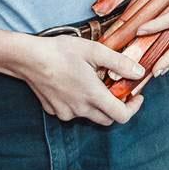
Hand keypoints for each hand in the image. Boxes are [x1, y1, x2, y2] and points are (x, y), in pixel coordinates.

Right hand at [16, 35, 146, 124]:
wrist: (28, 58)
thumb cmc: (61, 51)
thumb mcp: (94, 50)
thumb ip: (119, 63)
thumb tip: (140, 73)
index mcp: (93, 95)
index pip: (122, 116)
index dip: (134, 108)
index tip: (137, 95)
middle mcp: (80, 109)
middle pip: (108, 118)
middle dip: (117, 106)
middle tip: (118, 87)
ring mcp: (66, 112)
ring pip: (90, 115)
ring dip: (97, 104)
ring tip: (94, 80)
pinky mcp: (54, 111)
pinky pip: (74, 111)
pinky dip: (80, 102)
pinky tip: (75, 84)